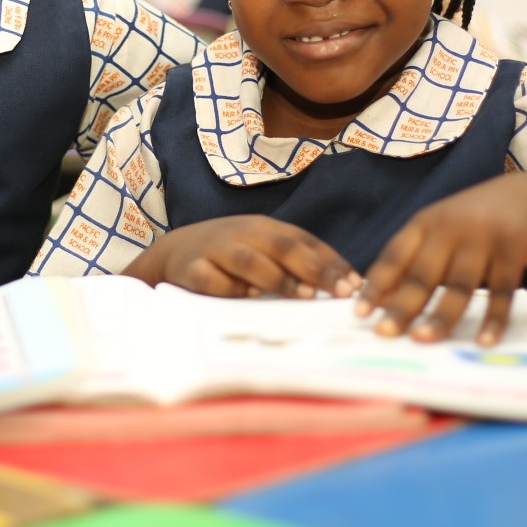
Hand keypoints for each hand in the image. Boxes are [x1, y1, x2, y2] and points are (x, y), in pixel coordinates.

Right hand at [123, 215, 360, 298]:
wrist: (172, 252)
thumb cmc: (228, 255)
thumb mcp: (260, 249)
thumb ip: (293, 263)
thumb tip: (342, 286)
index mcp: (263, 227)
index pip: (303, 240)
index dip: (330, 261)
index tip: (354, 284)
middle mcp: (241, 233)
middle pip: (282, 246)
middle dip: (313, 268)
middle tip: (338, 290)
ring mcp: (215, 249)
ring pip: (249, 260)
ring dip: (278, 278)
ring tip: (302, 296)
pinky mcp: (192, 269)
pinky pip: (213, 280)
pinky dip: (232, 289)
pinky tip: (250, 298)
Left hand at [355, 175, 526, 345]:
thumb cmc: (474, 222)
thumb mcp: (441, 232)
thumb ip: (415, 261)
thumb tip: (382, 302)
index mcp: (424, 224)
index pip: (393, 256)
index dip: (376, 285)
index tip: (359, 312)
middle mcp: (449, 228)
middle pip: (422, 274)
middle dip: (402, 305)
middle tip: (384, 333)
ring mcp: (482, 237)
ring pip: (458, 284)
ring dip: (440, 315)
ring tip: (423, 340)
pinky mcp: (513, 248)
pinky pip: (502, 290)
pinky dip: (493, 318)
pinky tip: (484, 341)